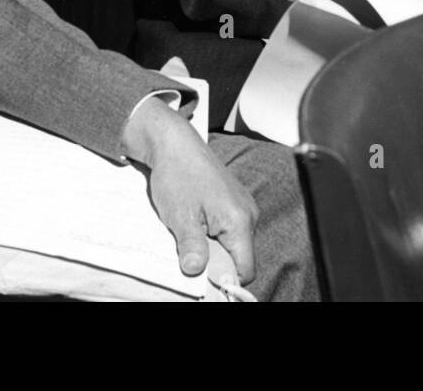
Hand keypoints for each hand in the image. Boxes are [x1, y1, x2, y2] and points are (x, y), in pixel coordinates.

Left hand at [121, 97, 257, 283]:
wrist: (174, 142)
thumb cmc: (177, 174)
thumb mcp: (180, 217)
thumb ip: (192, 248)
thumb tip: (195, 273)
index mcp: (239, 220)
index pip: (245, 269)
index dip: (226, 280)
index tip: (203, 281)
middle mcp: (248, 214)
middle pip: (240, 257)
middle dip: (216, 263)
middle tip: (190, 255)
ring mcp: (243, 206)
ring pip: (233, 243)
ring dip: (213, 248)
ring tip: (189, 235)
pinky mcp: (234, 200)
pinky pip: (229, 229)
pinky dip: (213, 234)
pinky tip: (193, 224)